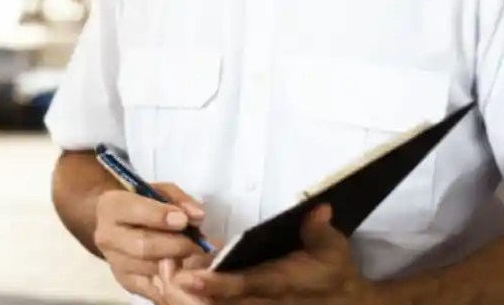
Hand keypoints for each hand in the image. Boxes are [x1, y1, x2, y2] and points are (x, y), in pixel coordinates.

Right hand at [93, 182, 212, 300]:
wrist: (117, 223)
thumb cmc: (143, 202)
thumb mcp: (160, 191)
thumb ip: (179, 200)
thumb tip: (197, 217)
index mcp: (113, 206)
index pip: (135, 211)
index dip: (161, 216)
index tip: (184, 220)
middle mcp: (108, 236)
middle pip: (143, 246)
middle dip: (175, 246)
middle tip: (196, 245)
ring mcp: (115, 262)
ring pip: (149, 269)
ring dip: (177, 266)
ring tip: (194, 259)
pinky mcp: (125, 281)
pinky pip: (151, 289)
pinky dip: (171, 285)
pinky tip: (184, 276)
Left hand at [158, 205, 382, 303]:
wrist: (343, 301)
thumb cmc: (333, 270)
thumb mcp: (332, 248)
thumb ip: (318, 230)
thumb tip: (317, 209)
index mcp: (279, 284)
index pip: (244, 286)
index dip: (215, 284)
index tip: (188, 277)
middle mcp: (262, 302)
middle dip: (186, 293)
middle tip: (162, 269)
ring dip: (183, 298)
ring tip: (160, 275)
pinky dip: (189, 301)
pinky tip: (168, 286)